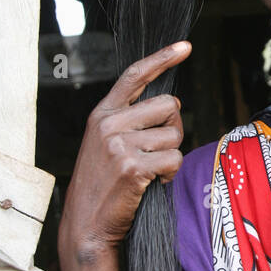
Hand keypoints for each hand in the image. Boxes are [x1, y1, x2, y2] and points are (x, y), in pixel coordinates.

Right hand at [58, 41, 190, 263]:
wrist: (85, 224)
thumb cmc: (102, 185)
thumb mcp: (105, 143)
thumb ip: (129, 120)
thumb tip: (172, 104)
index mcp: (101, 114)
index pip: (134, 75)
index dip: (162, 58)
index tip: (185, 46)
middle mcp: (108, 124)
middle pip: (169, 106)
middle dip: (175, 128)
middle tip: (160, 149)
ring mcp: (119, 144)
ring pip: (174, 136)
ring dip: (170, 155)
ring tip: (148, 171)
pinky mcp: (132, 166)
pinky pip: (174, 159)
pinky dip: (170, 173)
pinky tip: (153, 182)